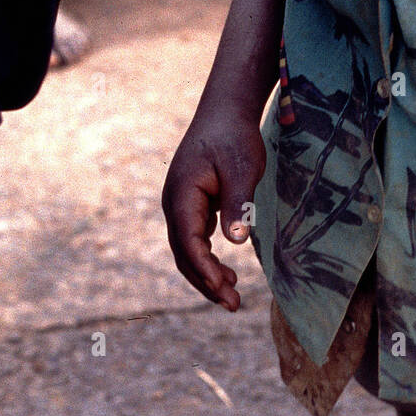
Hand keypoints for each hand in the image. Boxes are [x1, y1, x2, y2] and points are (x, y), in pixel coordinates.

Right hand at [162, 107, 266, 310]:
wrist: (225, 111)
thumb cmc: (234, 137)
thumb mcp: (242, 168)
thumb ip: (237, 203)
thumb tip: (236, 242)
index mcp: (181, 195)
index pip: (188, 242)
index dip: (205, 269)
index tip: (225, 288)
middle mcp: (174, 203)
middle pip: (184, 253)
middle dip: (205, 281)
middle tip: (233, 304)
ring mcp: (179, 205)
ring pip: (187, 250)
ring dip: (206, 275)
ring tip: (231, 296)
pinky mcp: (190, 205)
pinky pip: (194, 239)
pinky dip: (207, 259)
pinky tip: (227, 271)